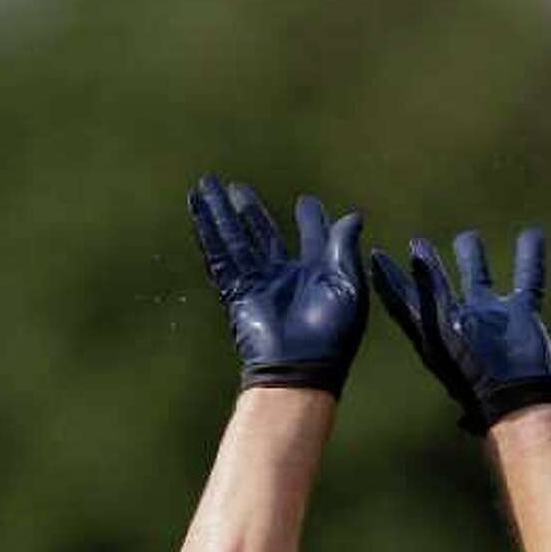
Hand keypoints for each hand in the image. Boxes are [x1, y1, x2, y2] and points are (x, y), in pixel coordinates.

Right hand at [189, 176, 367, 396]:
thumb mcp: (348, 286)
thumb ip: (344, 248)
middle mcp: (285, 276)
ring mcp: (258, 282)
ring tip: (207, 184)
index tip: (307, 202)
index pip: (312, 239)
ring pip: (235, 238)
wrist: (300, 367)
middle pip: (263, 235)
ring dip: (221, 211)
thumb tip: (354, 215)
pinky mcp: (236, 289)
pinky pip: (219, 253)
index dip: (311, 220)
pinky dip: (208, 228)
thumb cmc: (331, 334)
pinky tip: (197, 206)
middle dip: (251, 212)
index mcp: (317, 276)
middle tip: (238, 188)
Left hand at [370, 228, 550, 432]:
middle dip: (428, 266)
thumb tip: (414, 250)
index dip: (388, 277)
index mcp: (433, 326)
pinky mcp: (520, 316)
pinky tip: (533, 235)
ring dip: (474, 259)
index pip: (403, 296)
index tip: (375, 255)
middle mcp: (458, 320)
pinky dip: (530, 257)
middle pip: (439, 287)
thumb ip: (429, 290)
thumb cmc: (470, 367)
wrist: (512, 399)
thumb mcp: (441, 325)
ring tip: (469, 237)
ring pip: (479, 279)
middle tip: (418, 242)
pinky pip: (527, 279)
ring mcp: (489, 318)